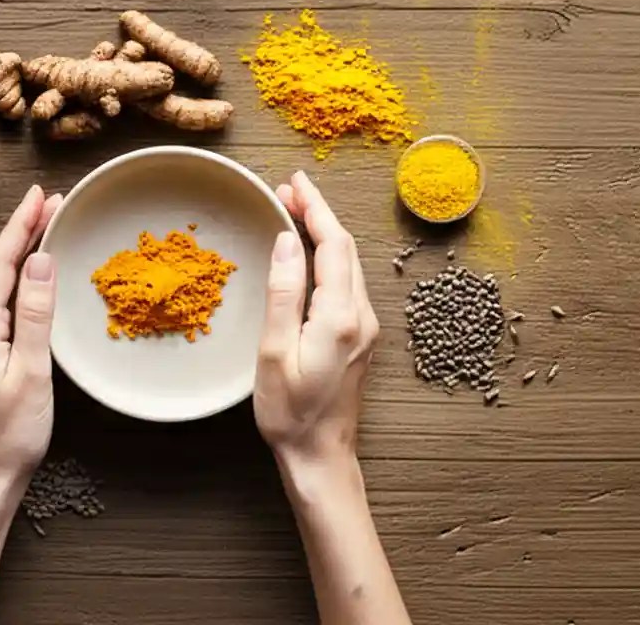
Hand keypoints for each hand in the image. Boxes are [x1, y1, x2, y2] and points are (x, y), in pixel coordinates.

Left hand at [0, 185, 63, 486]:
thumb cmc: (11, 434)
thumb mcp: (32, 372)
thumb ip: (36, 314)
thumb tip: (41, 262)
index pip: (0, 264)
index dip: (21, 226)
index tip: (40, 196)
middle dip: (22, 232)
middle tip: (51, 203)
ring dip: (18, 254)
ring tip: (44, 228)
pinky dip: (12, 281)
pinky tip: (27, 276)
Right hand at [255, 171, 379, 464]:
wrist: (320, 458)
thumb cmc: (290, 413)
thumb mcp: (274, 352)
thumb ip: (283, 292)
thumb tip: (286, 240)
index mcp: (340, 317)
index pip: (332, 244)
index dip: (314, 208)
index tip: (294, 182)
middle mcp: (361, 317)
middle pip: (345, 249)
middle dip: (319, 215)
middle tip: (288, 191)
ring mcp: (365, 329)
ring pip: (348, 266)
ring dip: (324, 236)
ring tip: (294, 215)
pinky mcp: (360, 340)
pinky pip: (346, 285)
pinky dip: (328, 260)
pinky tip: (308, 258)